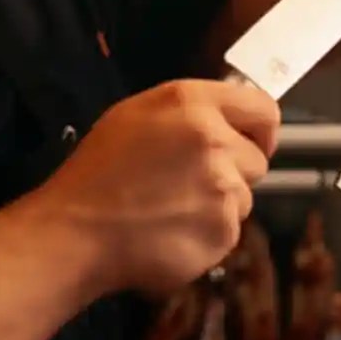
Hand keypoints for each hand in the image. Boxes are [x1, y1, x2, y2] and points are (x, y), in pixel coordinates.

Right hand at [36, 79, 279, 295]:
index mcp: (192, 103)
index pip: (264, 110)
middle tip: (189, 182)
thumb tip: (232, 121)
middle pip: (257, 160)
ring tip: (171, 209)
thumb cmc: (99, 171)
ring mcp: (223, 190)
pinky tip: (171, 232)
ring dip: (217, 206)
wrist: (76, 231)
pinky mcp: (222, 233)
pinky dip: (205, 235)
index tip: (251, 143)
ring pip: (242, 199)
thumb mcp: (137, 114)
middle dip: (233, 171)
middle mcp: (215, 141)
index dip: (260, 130)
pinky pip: (228, 232)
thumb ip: (191, 111)